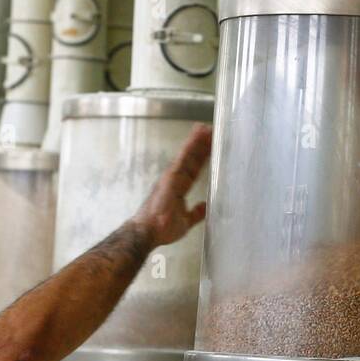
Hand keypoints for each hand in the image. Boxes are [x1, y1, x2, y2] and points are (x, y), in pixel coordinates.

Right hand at [131, 123, 211, 248]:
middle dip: (201, 146)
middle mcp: (174, 179)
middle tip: (210, 131)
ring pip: (187, 155)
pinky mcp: (170, 178)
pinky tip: (197, 137)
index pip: (194, 170)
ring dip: (196, 141)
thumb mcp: (186, 221)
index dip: (202, 158)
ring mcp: (172, 177)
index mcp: (178, 187)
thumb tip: (205, 207)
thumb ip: (196, 213)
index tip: (210, 148)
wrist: (148, 232)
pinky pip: (183, 160)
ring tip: (205, 128)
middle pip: (191, 159)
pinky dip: (190, 147)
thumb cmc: (161, 228)